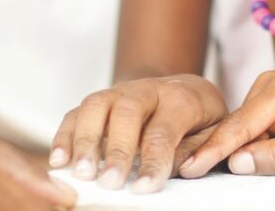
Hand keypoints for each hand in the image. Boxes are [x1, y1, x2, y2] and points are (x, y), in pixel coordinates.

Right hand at [48, 74, 226, 192]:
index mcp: (182, 97)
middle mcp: (147, 89)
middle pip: (126, 112)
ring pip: (96, 105)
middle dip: (116, 149)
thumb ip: (200, 149)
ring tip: (81, 173)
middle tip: (109, 182)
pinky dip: (65, 136)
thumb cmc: (200, 118)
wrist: (185, 88)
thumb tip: (186, 169)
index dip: (153, 160)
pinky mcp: (100, 102)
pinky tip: (59, 161)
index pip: (164, 130)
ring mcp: (119, 92)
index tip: (143, 187)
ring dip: (85, 140)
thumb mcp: (215, 131)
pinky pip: (77, 113)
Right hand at [178, 71, 274, 177]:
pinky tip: (216, 162)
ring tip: (192, 168)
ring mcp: (270, 94)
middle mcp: (270, 85)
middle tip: (170, 173)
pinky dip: (239, 149)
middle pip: (232, 128)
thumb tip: (237, 163)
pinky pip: (250, 133)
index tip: (185, 171)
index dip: (211, 152)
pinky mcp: (274, 107)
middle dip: (207, 151)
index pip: (238, 126)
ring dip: (223, 153)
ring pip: (238, 133)